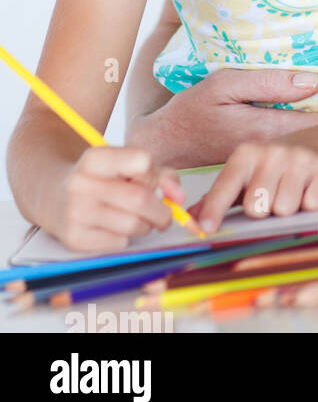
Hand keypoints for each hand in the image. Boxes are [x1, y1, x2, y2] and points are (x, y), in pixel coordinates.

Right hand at [46, 145, 184, 252]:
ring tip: (139, 219)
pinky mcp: (73, 239)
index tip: (150, 182)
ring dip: (146, 226)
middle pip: (140, 199)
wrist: (53, 196)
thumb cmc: (102, 178)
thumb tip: (180, 198)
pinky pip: (119, 243)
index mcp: (95, 158)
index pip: (142, 161)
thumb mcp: (125, 164)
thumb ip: (161, 175)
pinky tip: (116, 228)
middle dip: (161, 211)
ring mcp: (75, 213)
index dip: (153, 175)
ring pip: (133, 225)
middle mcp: (81, 184)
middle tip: (164, 215)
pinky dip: (127, 238)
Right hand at [127, 69, 317, 166]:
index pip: (314, 125)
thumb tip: (313, 82)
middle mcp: (269, 148)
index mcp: (263, 128)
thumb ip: (268, 83)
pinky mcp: (259, 162)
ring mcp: (265, 159)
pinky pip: (290, 150)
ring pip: (305, 148)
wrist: (165, 144)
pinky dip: (307, 139)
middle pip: (315, 140)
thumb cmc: (192, 110)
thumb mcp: (224, 85)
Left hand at [192, 140, 317, 232]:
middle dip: (264, 210)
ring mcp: (300, 159)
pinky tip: (311, 188)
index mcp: (247, 153)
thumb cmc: (277, 165)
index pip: (226, 185)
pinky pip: (311, 205)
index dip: (215, 209)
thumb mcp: (246, 173)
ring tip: (293, 190)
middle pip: (256, 208)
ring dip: (289, 208)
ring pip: (284, 209)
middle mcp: (272, 152)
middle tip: (272, 194)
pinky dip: (311, 203)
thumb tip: (189, 220)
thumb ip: (218, 196)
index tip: (206, 229)